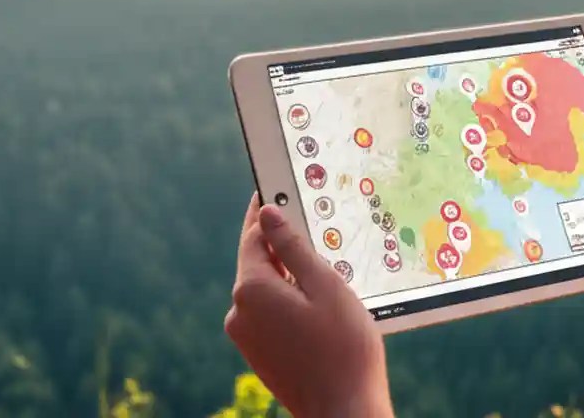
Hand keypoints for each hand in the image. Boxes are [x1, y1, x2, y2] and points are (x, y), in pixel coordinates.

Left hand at [225, 194, 392, 417]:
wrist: (344, 411)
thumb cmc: (344, 348)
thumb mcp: (325, 286)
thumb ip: (292, 247)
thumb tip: (266, 214)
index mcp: (252, 291)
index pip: (251, 237)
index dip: (262, 212)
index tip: (270, 188)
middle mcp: (239, 313)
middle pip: (256, 264)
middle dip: (279, 245)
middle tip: (305, 223)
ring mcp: (246, 338)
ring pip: (264, 290)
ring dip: (287, 276)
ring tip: (322, 271)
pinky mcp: (259, 355)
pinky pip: (269, 314)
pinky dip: (288, 301)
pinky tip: (316, 306)